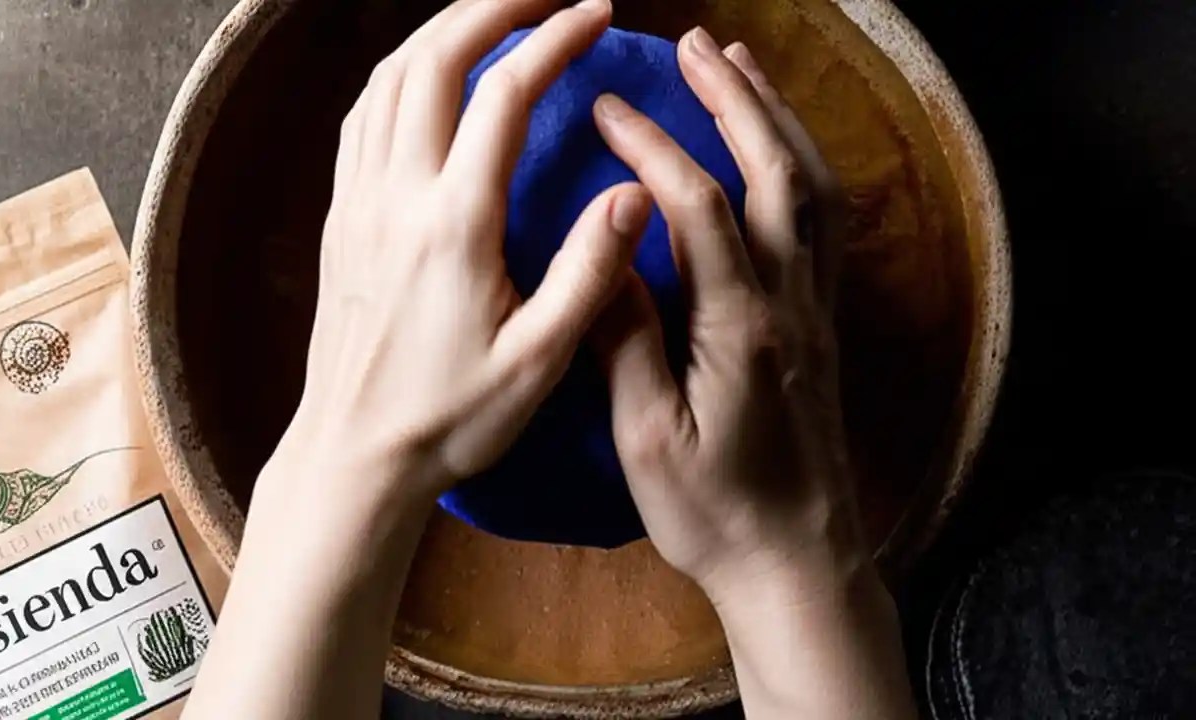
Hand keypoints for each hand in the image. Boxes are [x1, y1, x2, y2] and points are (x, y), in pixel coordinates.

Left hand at [269, 0, 651, 511]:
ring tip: (490, 19)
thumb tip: (636, 190)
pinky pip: (362, 117)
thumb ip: (589, 271)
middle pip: (430, 59)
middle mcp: (396, 195)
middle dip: (489, 7)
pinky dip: (398, 75)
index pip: (504, 95)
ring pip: (386, 79)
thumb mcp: (540, 359)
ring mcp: (359, 203)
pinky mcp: (341, 220)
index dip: (554, 40)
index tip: (597, 14)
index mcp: (453, 223)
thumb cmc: (450, 417)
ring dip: (438, 31)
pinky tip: (425, 80)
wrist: (355, 454)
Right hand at [592, 29, 858, 603]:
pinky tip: (781, 151)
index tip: (607, 108)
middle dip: (735, 100)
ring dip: (778, 121)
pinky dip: (804, 168)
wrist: (798, 560)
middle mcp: (791, 303)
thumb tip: (603, 256)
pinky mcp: (825, 326)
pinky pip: (827, 224)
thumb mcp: (650, 438)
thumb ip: (626, 342)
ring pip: (813, 189)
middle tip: (697, 45)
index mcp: (739, 325)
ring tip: (743, 70)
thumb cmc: (716, 512)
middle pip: (774, 173)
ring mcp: (817, 311)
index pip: (696, 206)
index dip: (651, 147)